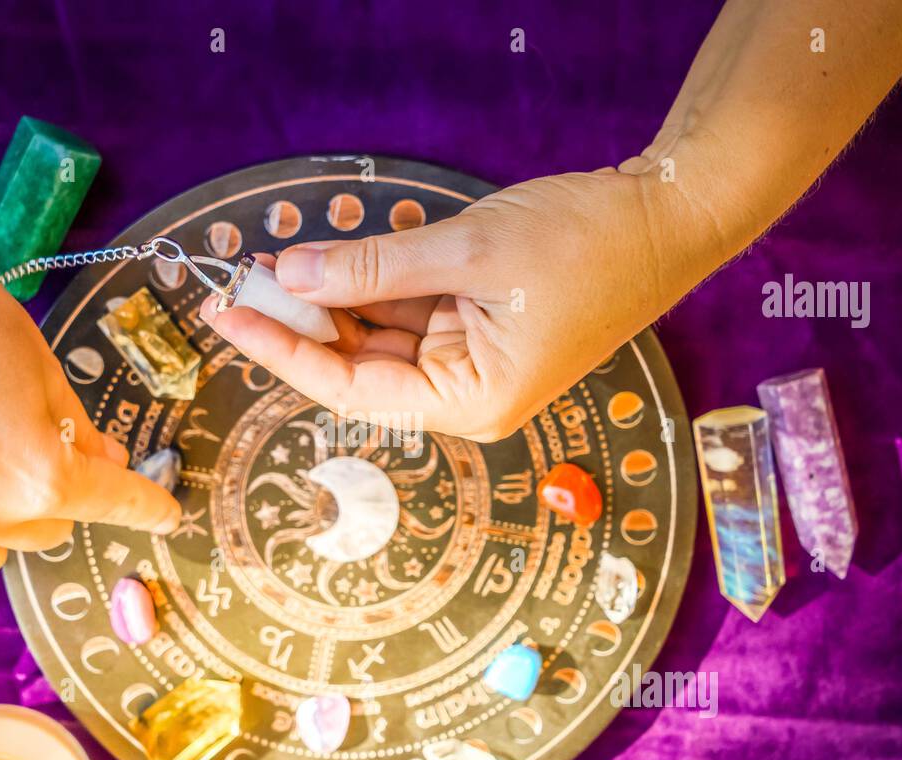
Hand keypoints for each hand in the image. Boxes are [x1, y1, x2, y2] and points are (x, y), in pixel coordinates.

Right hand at [0, 211, 179, 559]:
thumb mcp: (45, 370)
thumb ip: (80, 431)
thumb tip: (106, 462)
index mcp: (38, 477)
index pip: (112, 505)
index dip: (146, 507)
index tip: (165, 516)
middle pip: (49, 530)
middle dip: (63, 497)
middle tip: (51, 447)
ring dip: (3, 506)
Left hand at [200, 170, 682, 441]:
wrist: (667, 217)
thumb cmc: (589, 244)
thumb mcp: (468, 250)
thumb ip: (373, 267)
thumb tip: (295, 275)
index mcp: (471, 401)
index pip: (352, 391)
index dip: (285, 353)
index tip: (233, 317)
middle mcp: (467, 396)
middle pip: (361, 368)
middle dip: (302, 324)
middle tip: (242, 282)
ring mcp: (473, 363)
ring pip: (380, 340)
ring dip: (330, 305)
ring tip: (271, 267)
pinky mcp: (479, 330)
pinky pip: (409, 315)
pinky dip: (368, 290)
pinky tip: (325, 265)